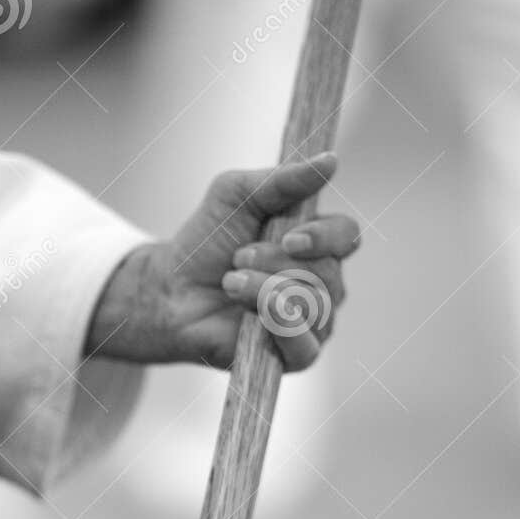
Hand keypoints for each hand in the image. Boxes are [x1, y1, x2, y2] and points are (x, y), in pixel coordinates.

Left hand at [86, 153, 360, 370]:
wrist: (171, 291)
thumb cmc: (206, 242)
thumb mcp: (237, 194)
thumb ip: (283, 180)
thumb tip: (331, 161)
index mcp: (316, 244)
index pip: (347, 236)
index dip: (325, 237)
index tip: (291, 237)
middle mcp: (322, 284)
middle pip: (330, 273)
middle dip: (277, 264)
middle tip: (238, 258)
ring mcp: (312, 323)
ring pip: (315, 307)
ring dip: (266, 290)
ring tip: (231, 283)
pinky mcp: (294, 357)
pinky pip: (306, 346)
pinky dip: (279, 325)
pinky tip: (253, 315)